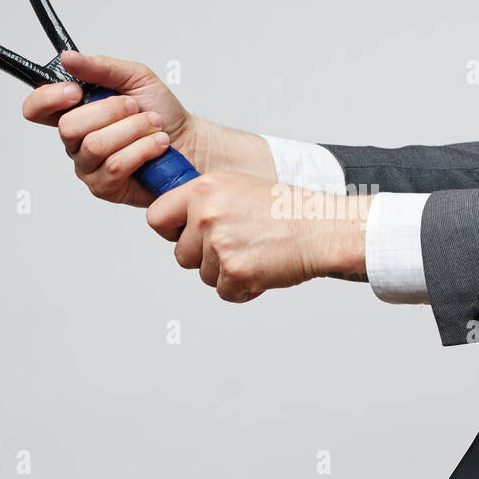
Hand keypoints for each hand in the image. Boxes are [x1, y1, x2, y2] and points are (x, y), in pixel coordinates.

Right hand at [21, 50, 206, 207]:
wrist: (190, 142)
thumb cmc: (162, 112)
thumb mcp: (135, 78)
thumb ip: (101, 67)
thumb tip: (68, 58)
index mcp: (75, 111)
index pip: (37, 108)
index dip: (48, 99)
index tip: (76, 91)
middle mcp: (75, 141)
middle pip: (68, 127)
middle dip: (111, 112)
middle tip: (135, 108)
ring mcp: (88, 167)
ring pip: (95, 146)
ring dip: (132, 130)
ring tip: (153, 125)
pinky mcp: (105, 188)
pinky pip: (115, 167)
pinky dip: (142, 150)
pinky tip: (157, 145)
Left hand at [145, 171, 370, 302]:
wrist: (322, 227)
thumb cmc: (287, 210)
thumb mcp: (238, 187)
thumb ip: (206, 202)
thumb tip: (180, 225)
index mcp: (204, 189)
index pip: (156, 217)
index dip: (170, 231)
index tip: (184, 235)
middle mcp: (207, 214)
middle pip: (181, 254)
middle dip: (204, 258)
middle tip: (237, 246)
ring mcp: (220, 244)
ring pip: (203, 274)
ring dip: (225, 272)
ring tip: (255, 253)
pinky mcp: (235, 271)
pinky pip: (224, 291)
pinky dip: (242, 288)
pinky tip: (262, 269)